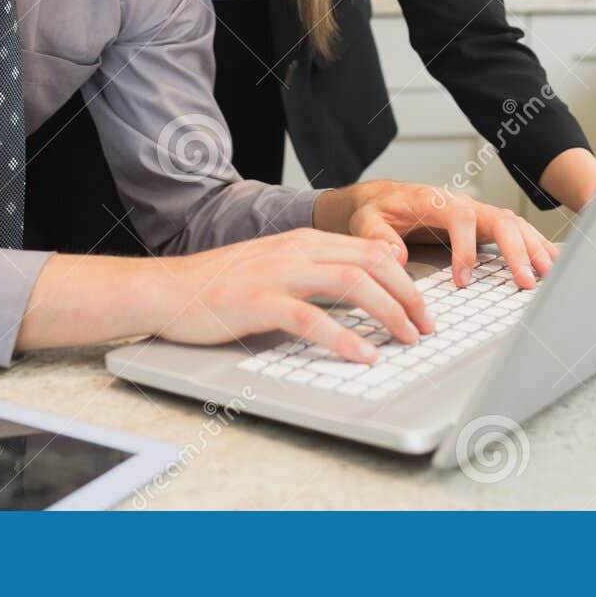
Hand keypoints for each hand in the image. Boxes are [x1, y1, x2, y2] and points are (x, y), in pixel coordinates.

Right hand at [146, 228, 434, 362]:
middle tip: (426, 327)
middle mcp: (298, 250)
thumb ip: (313, 275)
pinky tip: (364, 355)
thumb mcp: (275, 269)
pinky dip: (344, 338)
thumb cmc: (219, 287)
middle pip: (373, 263)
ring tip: (408, 339)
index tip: (423, 308)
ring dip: (389, 313)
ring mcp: (279, 274)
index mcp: (304, 241)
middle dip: (409, 296)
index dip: (406, 279)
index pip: (373, 250)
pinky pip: (312, 318)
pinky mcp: (259, 302)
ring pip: (353, 284)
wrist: (168, 289)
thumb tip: (360, 298)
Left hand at [333, 180, 557, 289]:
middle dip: (515, 250)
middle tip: (524, 282)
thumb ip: (377, 236)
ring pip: (515, 225)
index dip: (466, 248)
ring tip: (549, 276)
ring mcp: (479, 213)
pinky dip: (537, 246)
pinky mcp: (486, 225)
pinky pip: (517, 233)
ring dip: (534, 249)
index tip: (463, 280)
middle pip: (500, 219)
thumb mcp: (366, 221)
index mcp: (435, 201)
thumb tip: (396, 255)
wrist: (385, 197)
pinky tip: (552, 264)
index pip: (461, 218)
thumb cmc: (379, 209)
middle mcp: (463, 204)